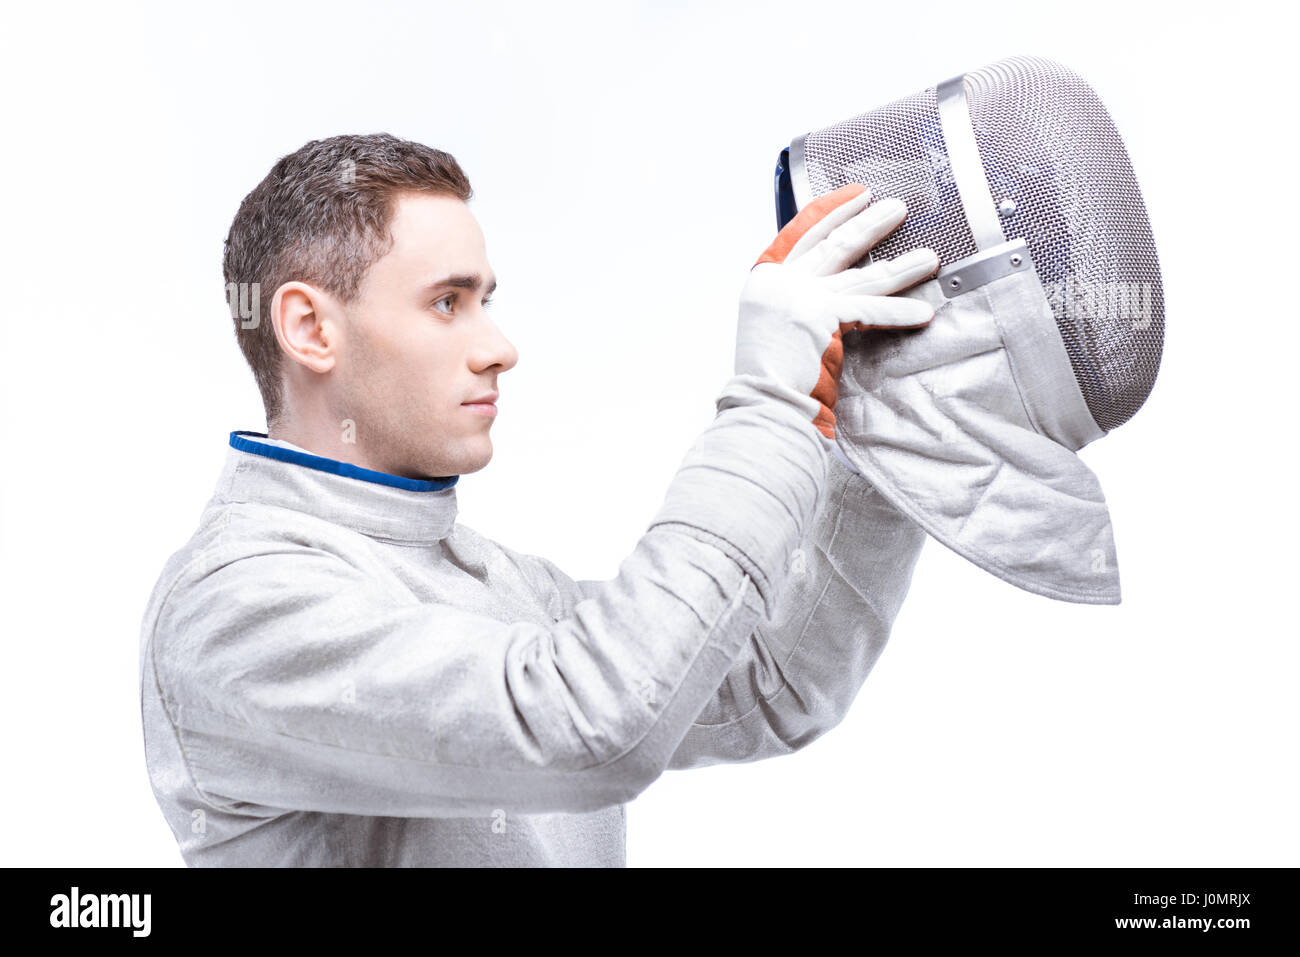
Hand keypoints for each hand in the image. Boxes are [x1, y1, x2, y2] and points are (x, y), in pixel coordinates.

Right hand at [735, 184, 939, 442]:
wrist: (762, 400)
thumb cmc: (769, 374)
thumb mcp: (772, 323)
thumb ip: (796, 299)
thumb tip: (835, 288)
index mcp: (766, 280)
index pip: (803, 232)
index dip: (832, 211)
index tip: (857, 195)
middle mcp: (782, 282)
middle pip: (836, 246)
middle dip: (871, 225)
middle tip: (898, 208)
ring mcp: (802, 297)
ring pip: (862, 276)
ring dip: (900, 267)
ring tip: (929, 257)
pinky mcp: (824, 318)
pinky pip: (871, 311)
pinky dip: (898, 313)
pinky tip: (922, 313)